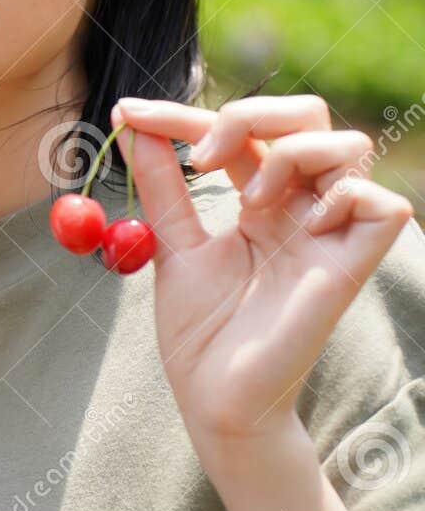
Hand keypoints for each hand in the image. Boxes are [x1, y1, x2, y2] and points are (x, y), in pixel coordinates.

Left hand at [113, 95, 415, 443]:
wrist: (215, 398)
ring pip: (349, 144)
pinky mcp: (353, 267)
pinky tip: (302, 225)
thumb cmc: (199, 332)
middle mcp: (300, 209)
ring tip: (250, 201)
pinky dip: (341, 196)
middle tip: (201, 153)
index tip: (128, 113)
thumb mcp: (171, 243)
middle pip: (309, 116)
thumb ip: (160, 182)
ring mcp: (330, 235)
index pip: (237, 131)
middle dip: (252, 111)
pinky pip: (382, 203)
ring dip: (290, 152)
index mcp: (259, 200)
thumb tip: (131, 121)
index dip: (184, 114)